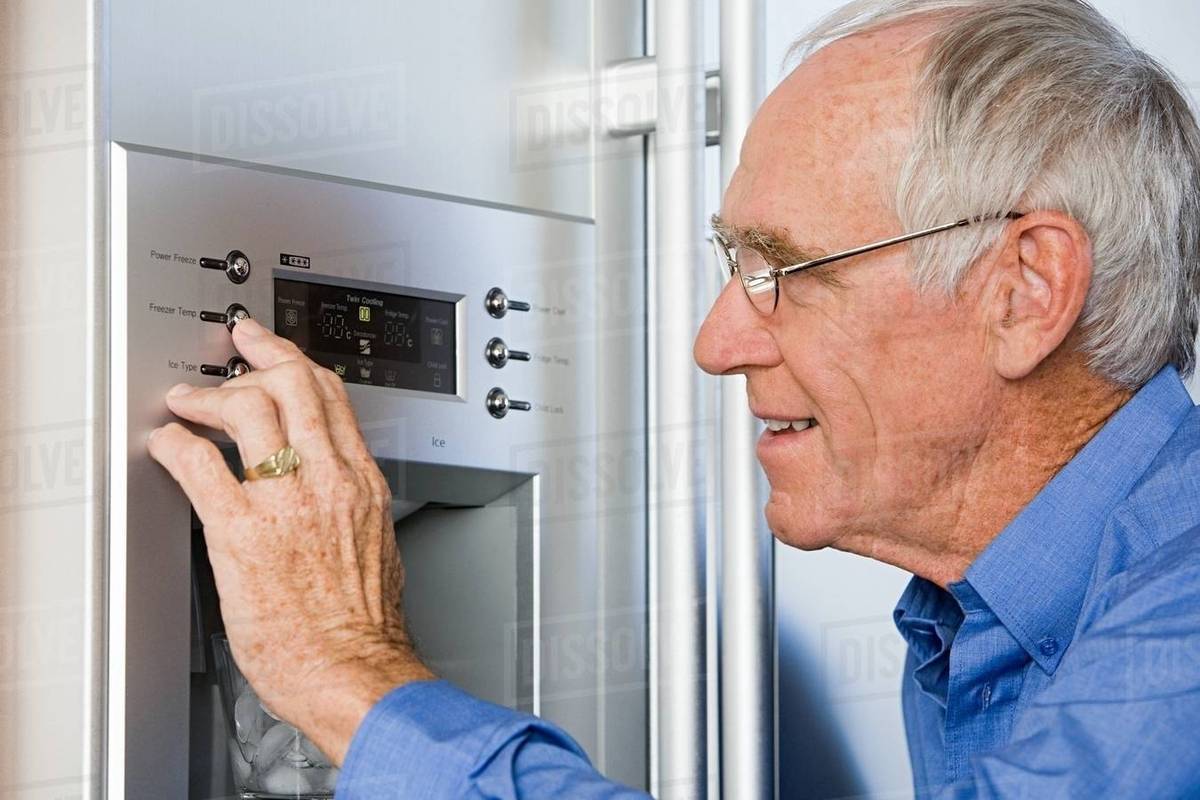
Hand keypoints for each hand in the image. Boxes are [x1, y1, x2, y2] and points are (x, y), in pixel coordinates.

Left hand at [147, 317, 433, 763]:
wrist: (356, 670)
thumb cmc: (365, 626)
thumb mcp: (377, 544)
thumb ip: (351, 506)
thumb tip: (331, 494)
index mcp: (361, 483)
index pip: (331, 396)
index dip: (295, 361)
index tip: (274, 350)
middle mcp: (328, 480)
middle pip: (292, 384)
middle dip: (255, 356)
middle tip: (231, 351)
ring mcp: (285, 501)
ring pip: (250, 407)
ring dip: (209, 396)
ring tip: (188, 402)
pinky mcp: (242, 531)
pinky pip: (200, 464)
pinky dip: (177, 444)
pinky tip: (168, 446)